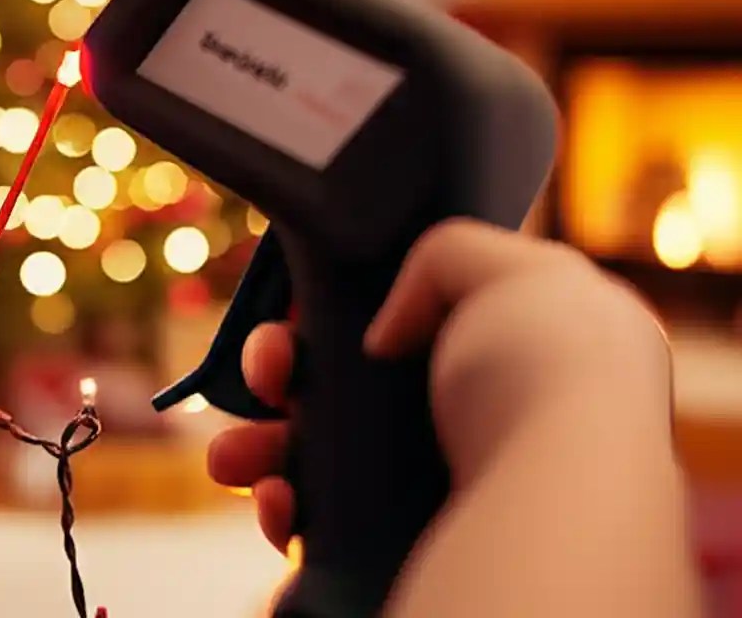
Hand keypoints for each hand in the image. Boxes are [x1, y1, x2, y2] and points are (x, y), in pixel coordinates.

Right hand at [207, 218, 674, 552]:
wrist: (560, 497)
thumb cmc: (548, 376)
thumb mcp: (514, 267)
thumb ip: (442, 252)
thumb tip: (383, 331)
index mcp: (503, 348)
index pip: (400, 320)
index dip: (336, 307)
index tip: (300, 309)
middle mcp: (466, 414)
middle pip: (343, 382)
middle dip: (278, 371)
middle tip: (266, 371)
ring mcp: (432, 480)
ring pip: (316, 454)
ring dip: (255, 446)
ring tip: (230, 457)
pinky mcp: (398, 540)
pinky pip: (320, 520)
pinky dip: (282, 507)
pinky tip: (277, 500)